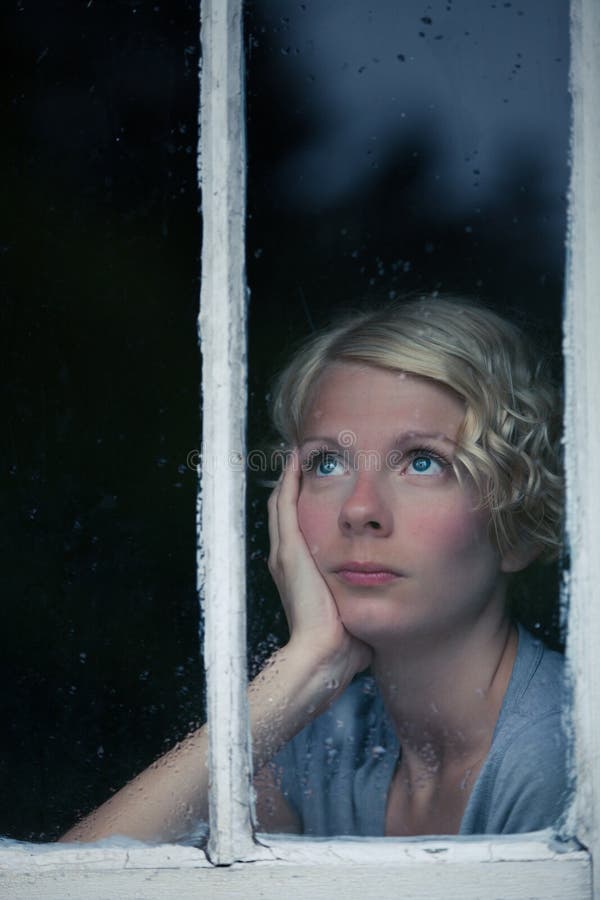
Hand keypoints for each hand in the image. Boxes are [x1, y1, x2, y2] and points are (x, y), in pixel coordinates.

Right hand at [268, 449, 371, 681]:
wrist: (326, 656)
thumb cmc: (345, 643)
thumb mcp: (354, 610)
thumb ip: (364, 598)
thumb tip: (389, 595)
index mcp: (298, 574)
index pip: (297, 528)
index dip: (303, 504)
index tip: (319, 484)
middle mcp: (285, 560)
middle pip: (284, 510)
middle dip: (294, 483)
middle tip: (304, 458)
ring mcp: (284, 553)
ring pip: (281, 502)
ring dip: (290, 477)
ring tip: (299, 453)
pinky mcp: (289, 550)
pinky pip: (284, 504)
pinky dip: (289, 480)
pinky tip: (297, 461)